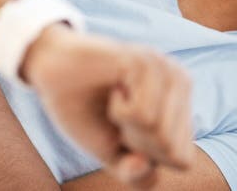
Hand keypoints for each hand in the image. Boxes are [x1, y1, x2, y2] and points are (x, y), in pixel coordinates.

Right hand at [20, 23, 194, 186]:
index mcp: (181, 105)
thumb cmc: (86, 111)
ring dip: (127, 127)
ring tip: (116, 99)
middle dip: (137, 144)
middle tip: (118, 115)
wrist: (53, 73)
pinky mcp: (146, 62)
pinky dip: (118, 112)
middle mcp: (182, 83)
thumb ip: (135, 174)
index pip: (183, 160)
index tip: (127, 132)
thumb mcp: (111, 154)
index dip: (148, 159)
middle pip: (173, 149)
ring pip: (160, 133)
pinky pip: (143, 115)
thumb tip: (145, 165)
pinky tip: (113, 88)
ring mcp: (166, 69)